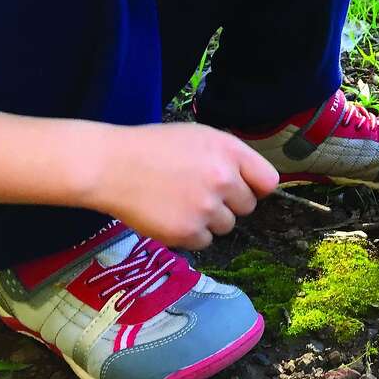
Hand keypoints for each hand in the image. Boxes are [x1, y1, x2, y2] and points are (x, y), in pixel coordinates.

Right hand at [84, 122, 278, 249]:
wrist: (110, 166)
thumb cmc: (154, 147)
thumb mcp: (200, 137)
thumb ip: (229, 157)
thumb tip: (251, 181)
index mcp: (230, 151)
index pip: (268, 181)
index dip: (255, 187)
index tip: (242, 189)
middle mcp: (224, 179)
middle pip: (247, 206)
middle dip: (229, 203)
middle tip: (199, 194)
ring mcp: (206, 207)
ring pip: (226, 226)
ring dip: (209, 220)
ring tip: (180, 203)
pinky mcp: (187, 231)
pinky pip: (204, 241)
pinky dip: (190, 234)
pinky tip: (170, 216)